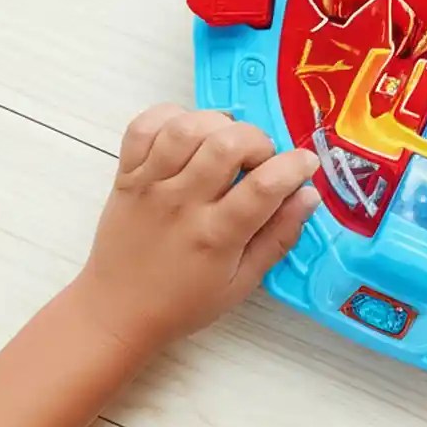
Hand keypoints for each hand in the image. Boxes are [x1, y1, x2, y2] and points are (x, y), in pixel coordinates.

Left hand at [74, 105, 319, 352]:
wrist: (117, 310)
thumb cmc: (183, 302)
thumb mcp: (242, 283)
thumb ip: (278, 238)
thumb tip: (309, 196)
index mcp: (216, 236)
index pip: (264, 185)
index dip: (295, 166)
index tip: (306, 164)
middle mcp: (182, 203)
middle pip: (227, 144)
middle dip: (258, 140)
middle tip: (261, 158)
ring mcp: (149, 184)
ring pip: (186, 127)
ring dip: (217, 124)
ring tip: (225, 142)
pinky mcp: (125, 174)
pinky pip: (144, 126)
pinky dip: (170, 117)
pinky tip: (188, 133)